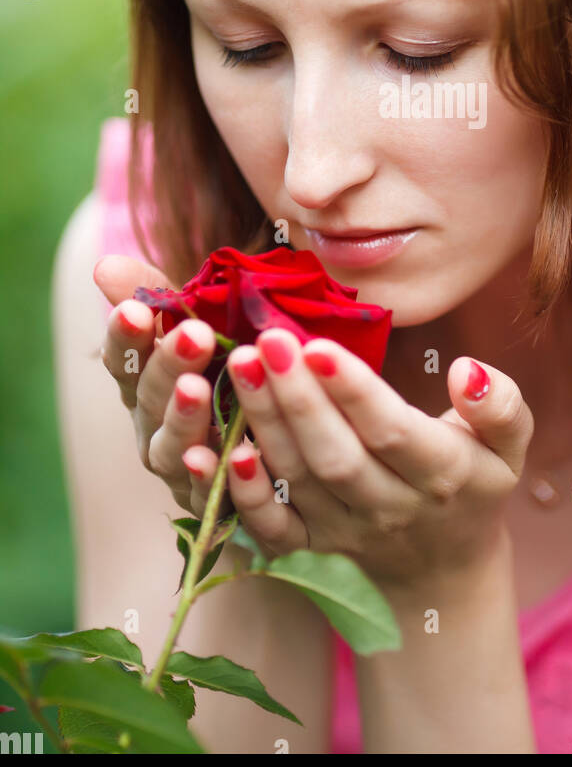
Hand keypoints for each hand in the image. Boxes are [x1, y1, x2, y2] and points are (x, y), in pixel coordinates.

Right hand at [93, 254, 231, 520]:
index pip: (124, 356)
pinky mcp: (212, 502)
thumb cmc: (226, 368)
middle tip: (194, 334)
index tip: (137, 309)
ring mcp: (178, 467)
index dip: (127, 335)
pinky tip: (229, 456)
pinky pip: (210, 493)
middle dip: (168, 364)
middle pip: (150, 396)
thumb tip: (104, 264)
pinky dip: (215, 476)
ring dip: (185, 417)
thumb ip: (157, 297)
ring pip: (172, 446)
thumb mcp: (199, 324)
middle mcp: (153, 425)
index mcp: (145, 379)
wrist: (272, 438)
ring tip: (199, 389)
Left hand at [180, 328, 534, 590]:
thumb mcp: (507, 445)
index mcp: (443, 474)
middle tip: (265, 341)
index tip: (316, 344)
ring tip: (239, 365)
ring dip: (264, 424)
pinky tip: (220, 451)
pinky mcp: (310, 552)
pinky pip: (273, 529)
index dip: (352, 390)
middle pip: (335, 454)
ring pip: (299, 480)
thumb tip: (467, 370)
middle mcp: (392, 508)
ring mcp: (346, 534)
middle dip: (297, 398)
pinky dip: (245, 496)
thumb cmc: (471, 482)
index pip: (391, 430)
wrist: (442, 570)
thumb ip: (500, 406)